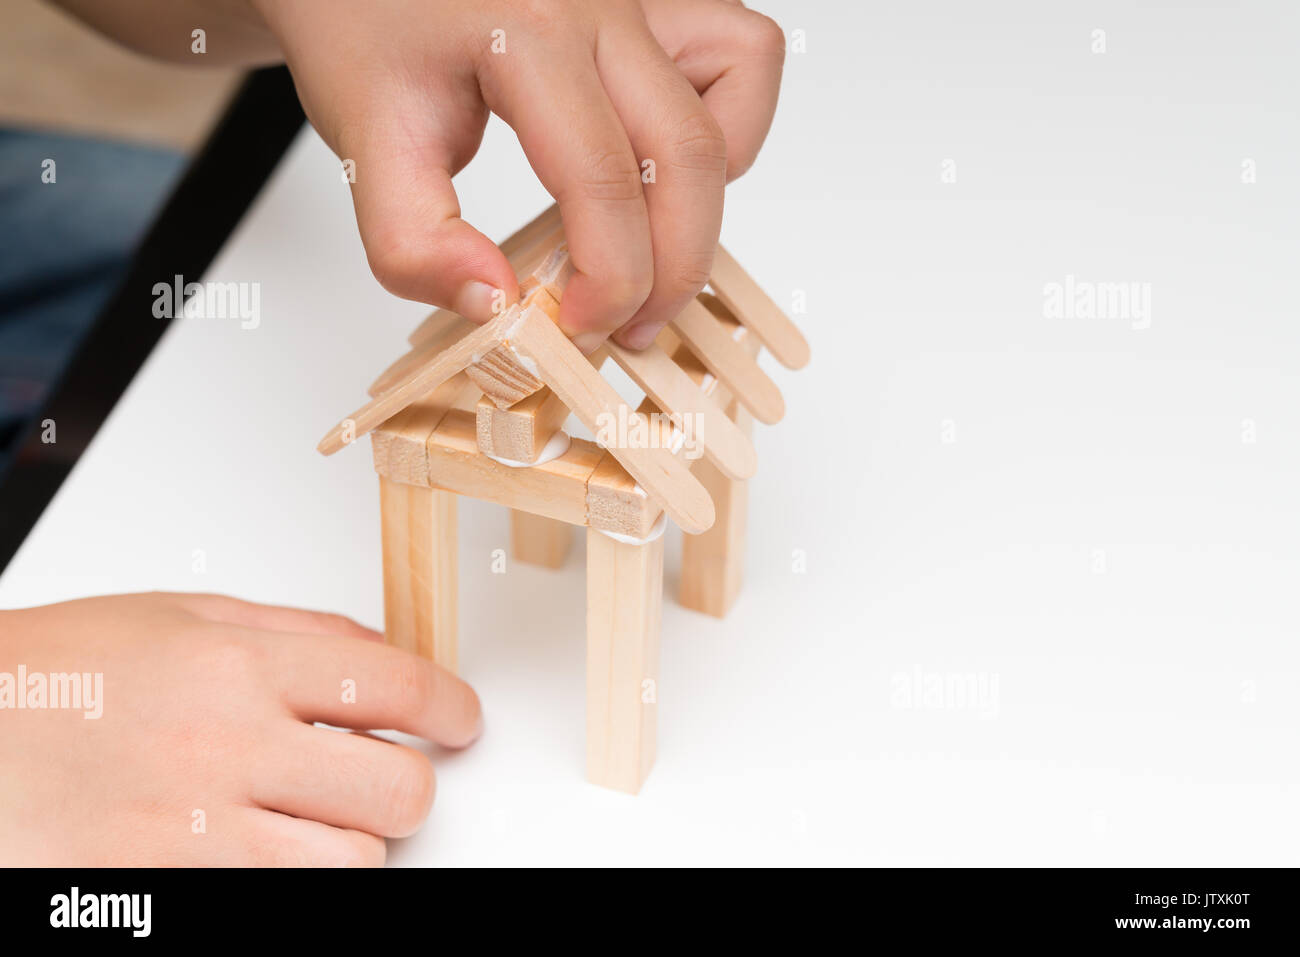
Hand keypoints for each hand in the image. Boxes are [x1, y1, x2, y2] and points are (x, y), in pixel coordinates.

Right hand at [0, 592, 480, 865]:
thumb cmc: (61, 670)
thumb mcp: (183, 615)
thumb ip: (297, 631)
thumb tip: (382, 655)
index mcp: (238, 663)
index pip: (397, 685)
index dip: (451, 706)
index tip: (460, 720)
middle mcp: (227, 744)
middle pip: (396, 787)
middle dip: (410, 783)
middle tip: (388, 775)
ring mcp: (197, 829)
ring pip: (354, 862)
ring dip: (354, 842)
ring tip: (316, 818)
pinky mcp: (167, 888)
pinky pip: (281, 899)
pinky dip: (293, 878)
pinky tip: (266, 848)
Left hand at [250, 0, 785, 349]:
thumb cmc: (361, 28)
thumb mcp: (364, 143)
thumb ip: (413, 241)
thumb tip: (498, 306)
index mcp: (525, 32)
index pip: (602, 180)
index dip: (608, 281)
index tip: (580, 331)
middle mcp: (599, 4)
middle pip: (687, 155)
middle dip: (673, 268)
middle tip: (627, 326)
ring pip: (736, 93)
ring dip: (708, 195)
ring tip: (652, 247)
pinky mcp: (654, 1)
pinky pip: (741, 53)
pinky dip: (729, 123)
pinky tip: (661, 170)